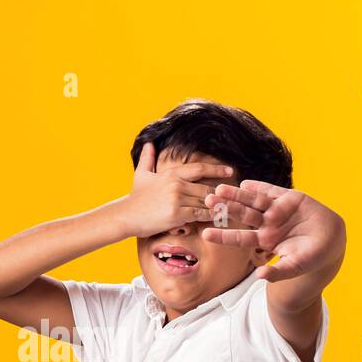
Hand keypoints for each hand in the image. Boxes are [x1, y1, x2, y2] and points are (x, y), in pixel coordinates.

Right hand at [116, 141, 230, 237]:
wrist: (125, 215)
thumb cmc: (135, 197)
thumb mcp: (141, 174)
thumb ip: (148, 158)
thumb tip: (149, 142)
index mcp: (172, 174)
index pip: (199, 168)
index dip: (217, 169)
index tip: (231, 170)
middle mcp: (177, 184)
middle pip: (207, 188)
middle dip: (221, 194)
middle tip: (236, 197)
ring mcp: (177, 199)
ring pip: (205, 201)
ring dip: (219, 206)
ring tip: (232, 209)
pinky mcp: (177, 214)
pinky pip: (199, 214)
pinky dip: (210, 217)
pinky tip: (218, 219)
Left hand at [202, 180, 345, 281]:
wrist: (333, 241)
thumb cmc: (311, 257)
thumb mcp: (294, 266)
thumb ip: (277, 272)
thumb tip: (260, 277)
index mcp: (265, 240)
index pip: (240, 238)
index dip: (223, 235)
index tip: (205, 234)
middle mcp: (268, 224)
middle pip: (243, 215)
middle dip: (226, 209)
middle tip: (208, 202)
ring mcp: (277, 210)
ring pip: (253, 201)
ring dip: (237, 195)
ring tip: (219, 189)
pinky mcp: (289, 198)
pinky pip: (272, 191)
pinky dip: (259, 187)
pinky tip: (245, 183)